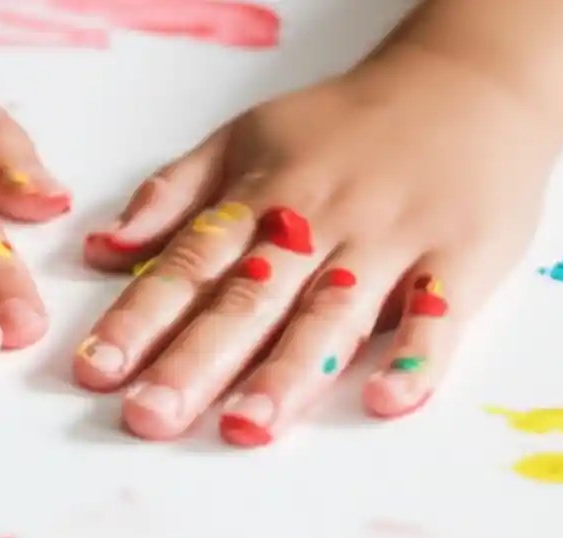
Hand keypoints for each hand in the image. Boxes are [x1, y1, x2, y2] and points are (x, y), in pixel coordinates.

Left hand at [74, 45, 561, 443]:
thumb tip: (100, 249)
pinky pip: (438, 314)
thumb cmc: (342, 127)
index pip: (188, 266)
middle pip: (247, 301)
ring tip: (245, 427)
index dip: (137, 318)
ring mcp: (390, 242)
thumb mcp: (243, 140)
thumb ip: (171, 196)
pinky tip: (388, 401)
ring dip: (287, 374)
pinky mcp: (460, 258)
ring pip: (331, 315)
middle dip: (194, 362)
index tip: (95, 370)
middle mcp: (317, 225)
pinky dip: (418, 358)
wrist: (467, 85)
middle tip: (148, 417)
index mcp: (260, 200)